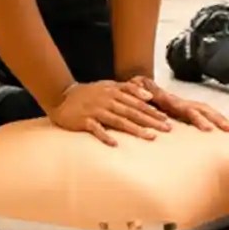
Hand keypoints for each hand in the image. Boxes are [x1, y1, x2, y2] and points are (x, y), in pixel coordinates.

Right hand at [48, 80, 172, 145]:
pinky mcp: (85, 121)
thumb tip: (148, 95)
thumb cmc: (89, 93)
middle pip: (133, 111)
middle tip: (166, 128)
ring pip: (120, 120)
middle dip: (151, 120)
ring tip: (150, 137)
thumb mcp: (108, 86)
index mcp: (114, 91)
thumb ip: (128, 89)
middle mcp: (108, 100)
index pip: (138, 101)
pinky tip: (115, 144)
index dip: (152, 110)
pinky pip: (97, 130)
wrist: (62, 96)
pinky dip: (105, 136)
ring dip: (136, 129)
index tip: (166, 118)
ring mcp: (96, 111)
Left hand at [127, 76, 228, 131]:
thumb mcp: (137, 87)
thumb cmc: (136, 92)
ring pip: (205, 111)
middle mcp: (182, 103)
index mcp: (172, 101)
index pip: (189, 110)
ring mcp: (183, 107)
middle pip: (203, 109)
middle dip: (217, 118)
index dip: (199, 119)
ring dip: (218, 119)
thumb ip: (140, 86)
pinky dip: (212, 121)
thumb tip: (143, 87)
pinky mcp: (182, 113)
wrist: (136, 91)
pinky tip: (220, 132)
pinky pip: (200, 117)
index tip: (208, 129)